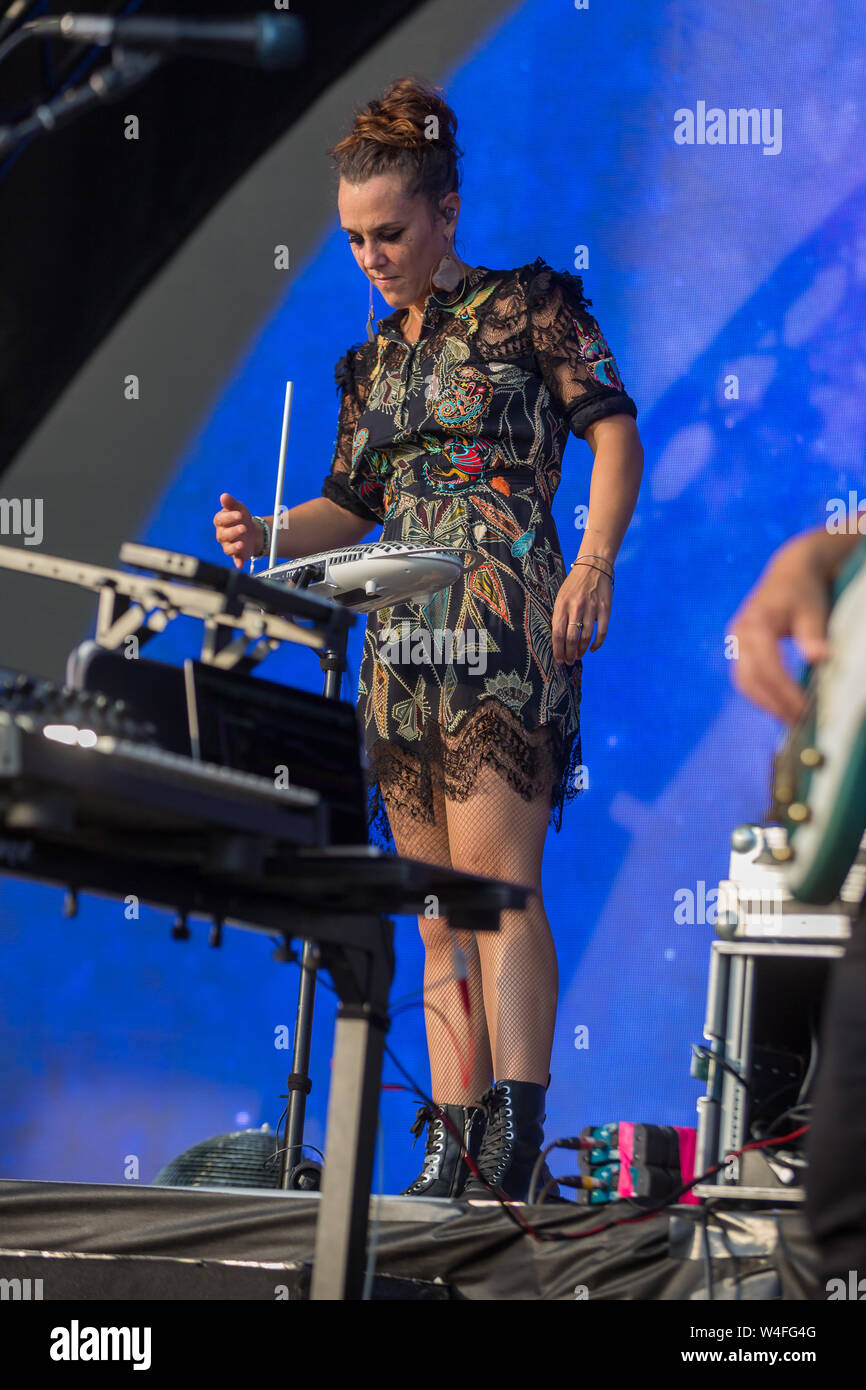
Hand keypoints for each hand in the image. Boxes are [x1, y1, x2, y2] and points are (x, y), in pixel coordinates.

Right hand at [213, 493, 261, 569]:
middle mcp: (222, 535)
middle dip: (234, 532)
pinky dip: (238, 562)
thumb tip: (224, 496)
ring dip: (235, 547)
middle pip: (224, 535)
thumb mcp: (238, 508)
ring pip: (228, 548)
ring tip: (242, 544)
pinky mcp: (237, 555)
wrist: (252, 531)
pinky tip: (240, 564)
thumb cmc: (241, 518)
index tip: (240, 514)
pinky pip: (236, 560)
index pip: (221, 520)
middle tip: (244, 528)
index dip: (230, 517)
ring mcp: (228, 545)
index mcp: (220, 522)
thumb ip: (231, 503)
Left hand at [552, 561, 612, 663]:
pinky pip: (602, 631)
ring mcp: (592, 608)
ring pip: (586, 637)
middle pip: (571, 638)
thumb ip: (559, 615)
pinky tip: (592, 649)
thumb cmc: (574, 585)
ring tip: (579, 656)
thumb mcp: (560, 597)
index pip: (557, 633)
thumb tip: (558, 639)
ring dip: (582, 650)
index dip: (558, 650)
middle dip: (569, 654)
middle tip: (569, 661)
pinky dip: (597, 643)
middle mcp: (576, 607)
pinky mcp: (605, 608)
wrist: (593, 567)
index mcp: (562, 605)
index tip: (559, 659)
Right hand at [728, 534, 832, 722]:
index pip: (766, 665)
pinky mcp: (739, 648)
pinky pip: (744, 677)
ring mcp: (736, 640)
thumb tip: (819, 659)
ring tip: (788, 719)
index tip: (803, 709)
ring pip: (743, 681)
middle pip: (750, 678)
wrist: (790, 574)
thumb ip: (813, 635)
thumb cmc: (804, 592)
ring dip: (764, 703)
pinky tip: (778, 705)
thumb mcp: (813, 611)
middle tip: (797, 722)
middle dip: (773, 703)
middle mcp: (740, 632)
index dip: (784, 690)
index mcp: (756, 621)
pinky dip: (760, 694)